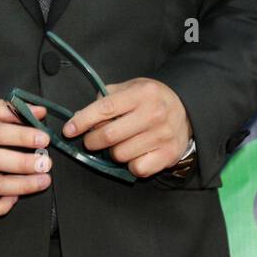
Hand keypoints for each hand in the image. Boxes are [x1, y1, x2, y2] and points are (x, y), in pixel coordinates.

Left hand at [61, 78, 191, 178]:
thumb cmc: (152, 100)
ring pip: (120, 155)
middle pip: (109, 136)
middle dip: (93, 140)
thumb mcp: (132, 87)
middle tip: (91, 140)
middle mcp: (153, 114)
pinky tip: (135, 154)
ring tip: (119, 144)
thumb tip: (81, 116)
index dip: (83, 121)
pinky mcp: (168, 155)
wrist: (187, 110)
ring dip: (113, 152)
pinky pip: (137, 168)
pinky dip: (131, 164)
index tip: (69, 130)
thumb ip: (107, 97)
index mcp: (141, 94)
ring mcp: (162, 136)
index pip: (105, 108)